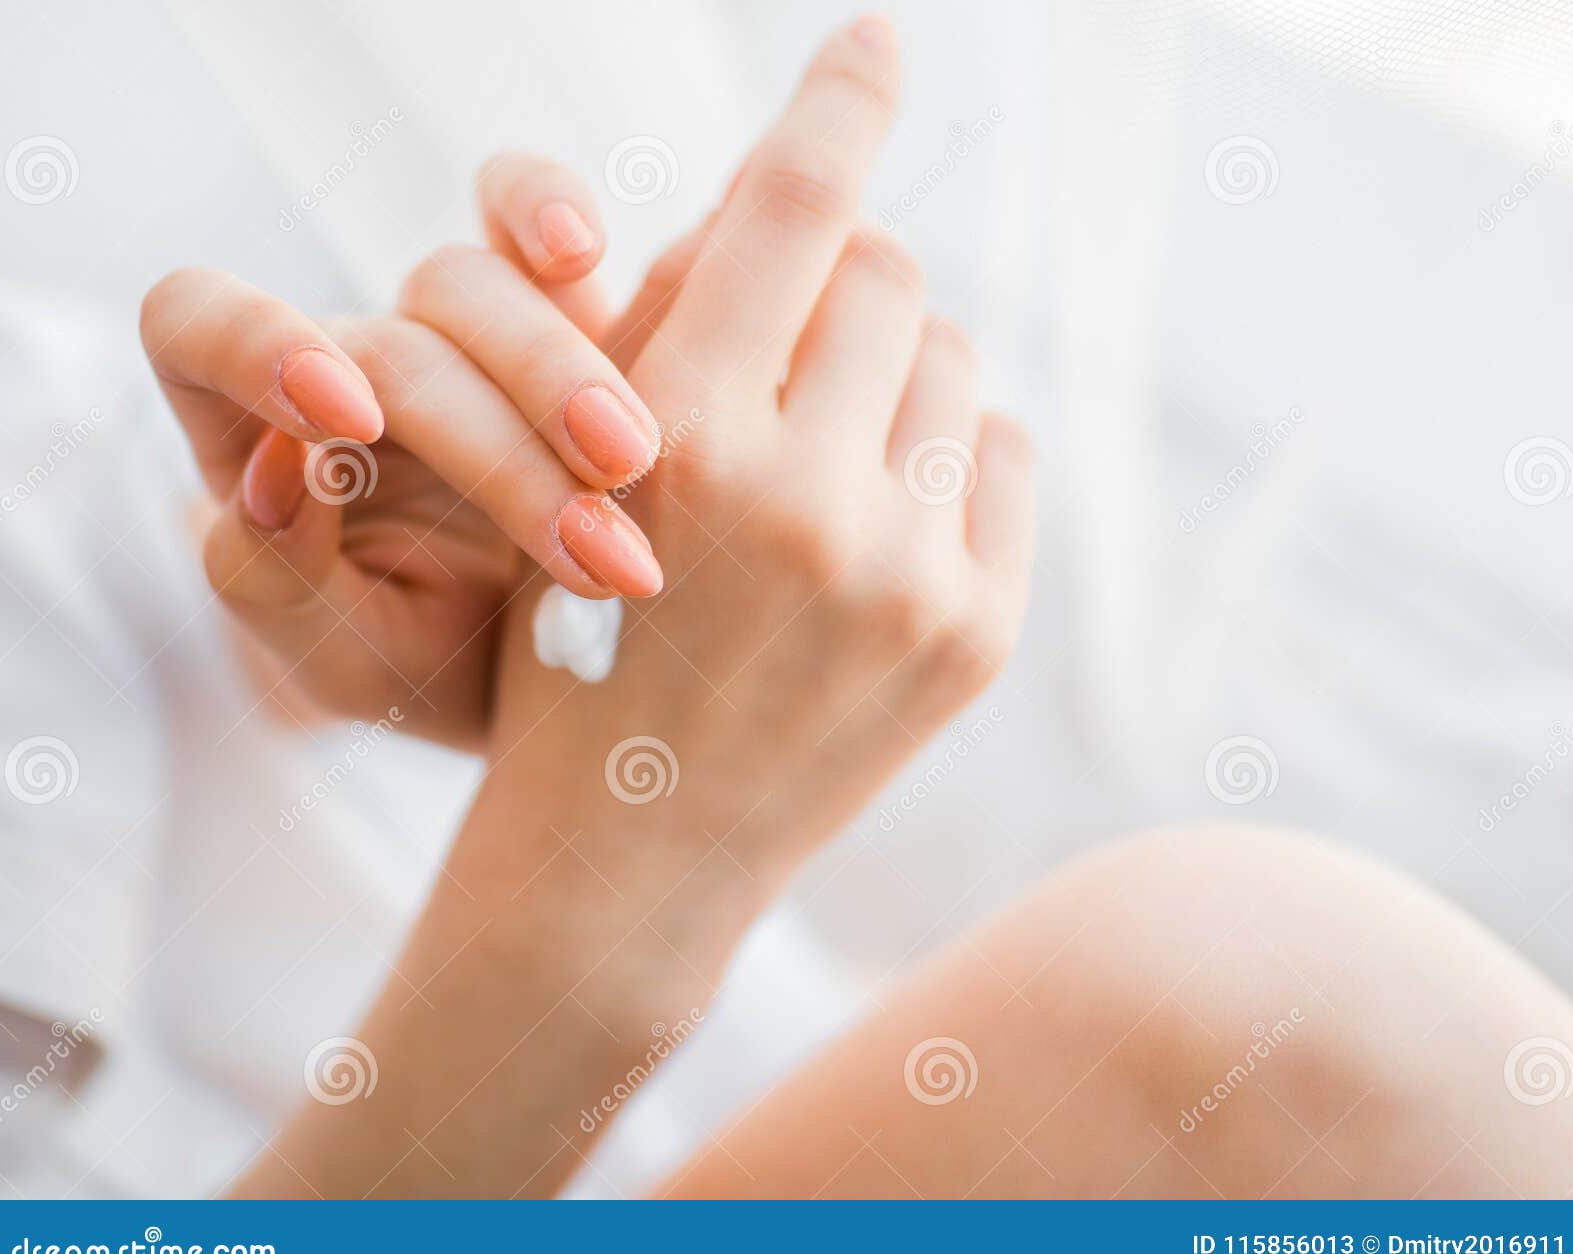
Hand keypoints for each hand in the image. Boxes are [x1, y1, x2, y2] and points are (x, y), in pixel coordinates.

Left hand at [139, 157, 664, 746]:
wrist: (542, 674)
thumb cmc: (424, 667)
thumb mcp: (343, 663)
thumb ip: (274, 580)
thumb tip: (274, 470)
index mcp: (254, 433)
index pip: (196, 324)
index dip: (255, 346)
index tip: (352, 424)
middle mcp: (346, 361)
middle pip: (397, 340)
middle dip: (499, 446)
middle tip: (592, 550)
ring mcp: (451, 329)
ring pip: (479, 288)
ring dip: (561, 378)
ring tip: (632, 472)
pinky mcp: (550, 307)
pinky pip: (530, 217)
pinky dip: (548, 209)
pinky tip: (583, 250)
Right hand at [439, 17, 1033, 931]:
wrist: (630, 853)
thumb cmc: (576, 644)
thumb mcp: (578, 471)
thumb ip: (680, 331)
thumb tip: (814, 206)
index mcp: (676, 440)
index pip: (786, 213)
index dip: (833, 105)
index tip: (876, 36)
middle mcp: (804, 502)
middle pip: (888, 271)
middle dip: (839, 288)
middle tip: (791, 352)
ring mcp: (906, 575)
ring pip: (953, 357)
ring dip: (891, 373)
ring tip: (824, 455)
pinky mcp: (975, 633)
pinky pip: (996, 448)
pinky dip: (942, 452)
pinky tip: (878, 517)